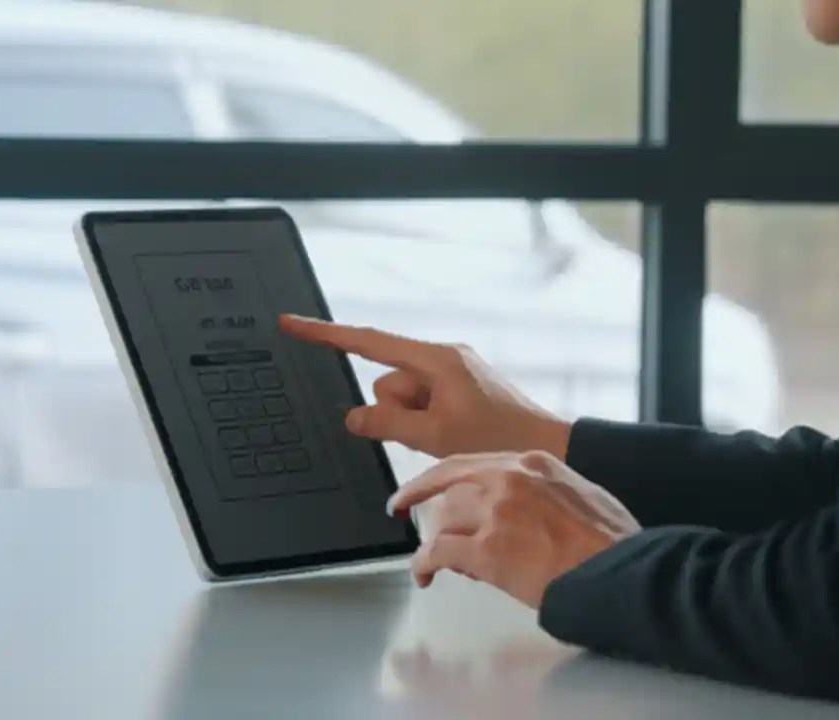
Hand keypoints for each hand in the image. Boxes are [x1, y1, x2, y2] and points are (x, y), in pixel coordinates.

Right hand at [278, 315, 571, 458]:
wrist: (547, 446)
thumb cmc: (500, 438)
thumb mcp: (435, 436)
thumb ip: (388, 424)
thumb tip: (354, 416)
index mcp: (435, 358)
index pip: (367, 342)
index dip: (324, 335)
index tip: (292, 324)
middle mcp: (442, 357)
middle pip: (386, 382)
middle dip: (396, 411)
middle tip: (432, 433)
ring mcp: (451, 371)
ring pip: (402, 398)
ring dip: (414, 421)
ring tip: (450, 435)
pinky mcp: (458, 387)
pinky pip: (422, 403)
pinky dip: (427, 421)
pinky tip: (455, 433)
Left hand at [388, 451, 640, 609]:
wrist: (623, 571)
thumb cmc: (614, 544)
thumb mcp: (584, 494)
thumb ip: (549, 490)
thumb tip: (534, 505)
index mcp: (531, 463)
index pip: (468, 463)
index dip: (436, 478)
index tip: (419, 486)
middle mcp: (508, 480)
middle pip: (449, 489)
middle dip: (427, 508)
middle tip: (406, 515)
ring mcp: (496, 513)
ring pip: (443, 521)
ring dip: (433, 544)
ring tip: (432, 563)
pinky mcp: (488, 550)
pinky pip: (439, 552)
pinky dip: (424, 564)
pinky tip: (424, 575)